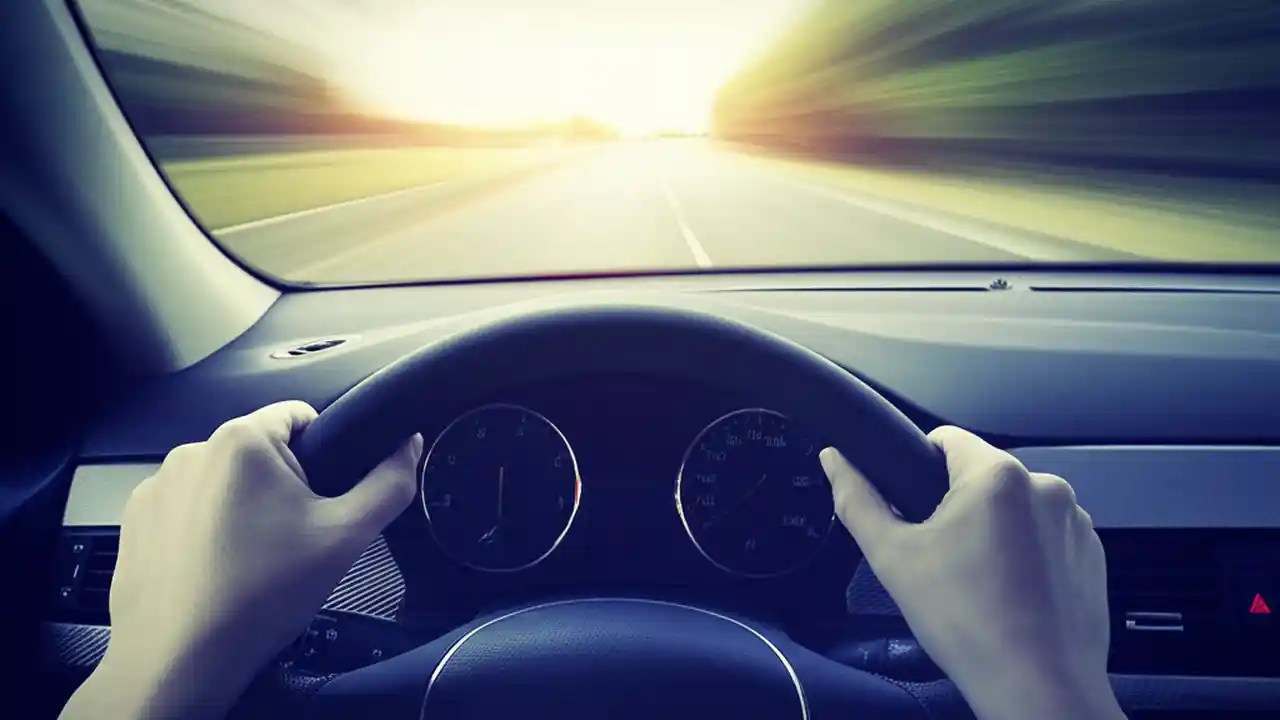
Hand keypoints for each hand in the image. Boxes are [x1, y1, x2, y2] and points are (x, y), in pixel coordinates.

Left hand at [60, 401, 422, 719]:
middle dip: (283, 487)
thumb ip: (388, 483)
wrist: (181, 660)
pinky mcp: (136, 519)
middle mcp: (191, 452)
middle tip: (294, 540)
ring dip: (242, 507)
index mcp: (241, 441)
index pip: (300, 415)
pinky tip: (217, 568)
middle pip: (261, 452)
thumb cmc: (261, 596)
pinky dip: (205, 529)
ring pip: (224, 482)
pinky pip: (187, 508)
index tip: (322, 503)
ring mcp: (157, 486)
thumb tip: (407, 445)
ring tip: (253, 560)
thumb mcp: (346, 537)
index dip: (325, 456)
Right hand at [820, 426, 1124, 719]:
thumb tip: (836, 461)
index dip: (918, 468)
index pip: (945, 439)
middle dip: (957, 507)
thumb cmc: (969, 624)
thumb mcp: (893, 558)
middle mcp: (1045, 486)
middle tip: (941, 558)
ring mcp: (1074, 520)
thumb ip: (858, 499)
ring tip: (978, 581)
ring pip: (1014, 506)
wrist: (1037, 687)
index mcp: (996, 475)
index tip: (914, 511)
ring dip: (994, 529)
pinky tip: (1009, 591)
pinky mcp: (1090, 551)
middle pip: (980, 476)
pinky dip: (1025, 553)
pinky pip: (1045, 534)